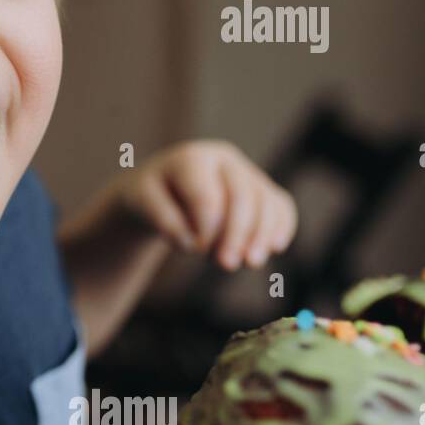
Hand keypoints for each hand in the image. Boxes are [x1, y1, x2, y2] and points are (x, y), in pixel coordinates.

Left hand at [116, 140, 296, 270]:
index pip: (207, 196)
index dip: (205, 228)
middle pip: (242, 196)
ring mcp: (246, 173)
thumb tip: (190, 242)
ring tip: (251, 263)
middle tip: (226, 265)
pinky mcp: (261, 189)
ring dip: (261, 235)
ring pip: (266, 201)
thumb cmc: (150, 194)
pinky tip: (274, 248)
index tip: (192, 250)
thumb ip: (162, 220)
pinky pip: (281, 206)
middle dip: (237, 234)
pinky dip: (282, 227)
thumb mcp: (141, 202)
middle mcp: (224, 161)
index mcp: (192, 159)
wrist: (161, 187)